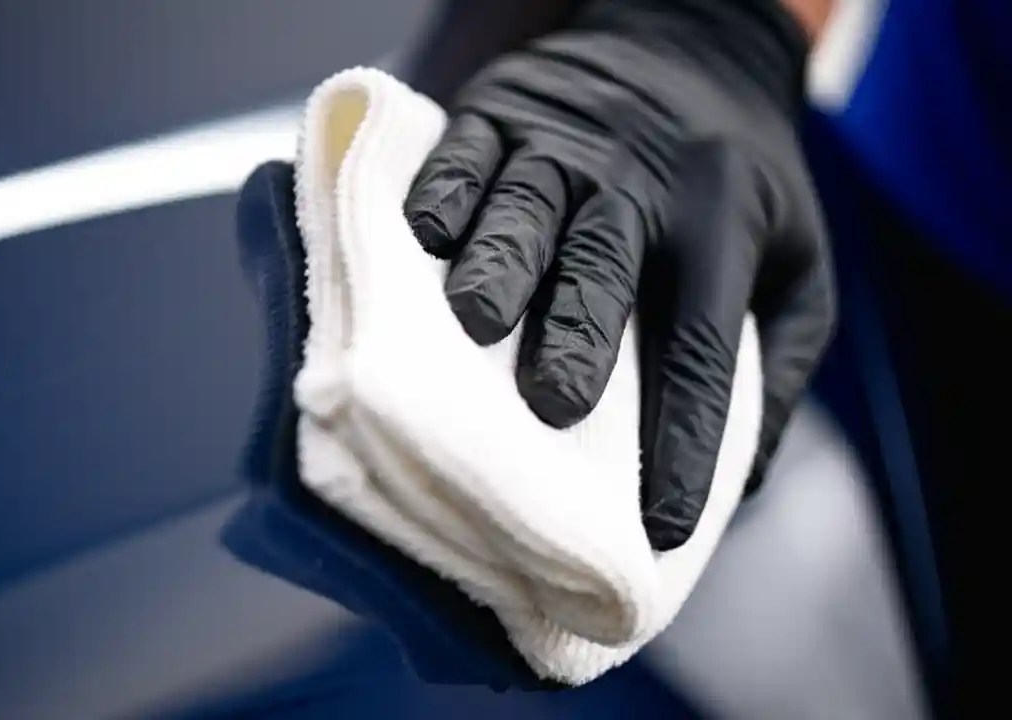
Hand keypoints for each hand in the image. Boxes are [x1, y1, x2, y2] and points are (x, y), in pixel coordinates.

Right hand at [404, 0, 834, 549]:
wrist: (692, 43)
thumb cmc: (740, 179)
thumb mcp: (797, 262)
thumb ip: (778, 362)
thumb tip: (739, 480)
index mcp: (722, 218)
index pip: (701, 344)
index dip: (683, 439)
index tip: (658, 525)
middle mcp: (640, 174)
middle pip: (605, 265)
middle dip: (576, 337)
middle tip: (554, 407)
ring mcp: (563, 135)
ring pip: (524, 206)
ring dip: (497, 265)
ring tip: (474, 324)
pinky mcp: (502, 104)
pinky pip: (465, 150)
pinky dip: (441, 193)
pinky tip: (423, 236)